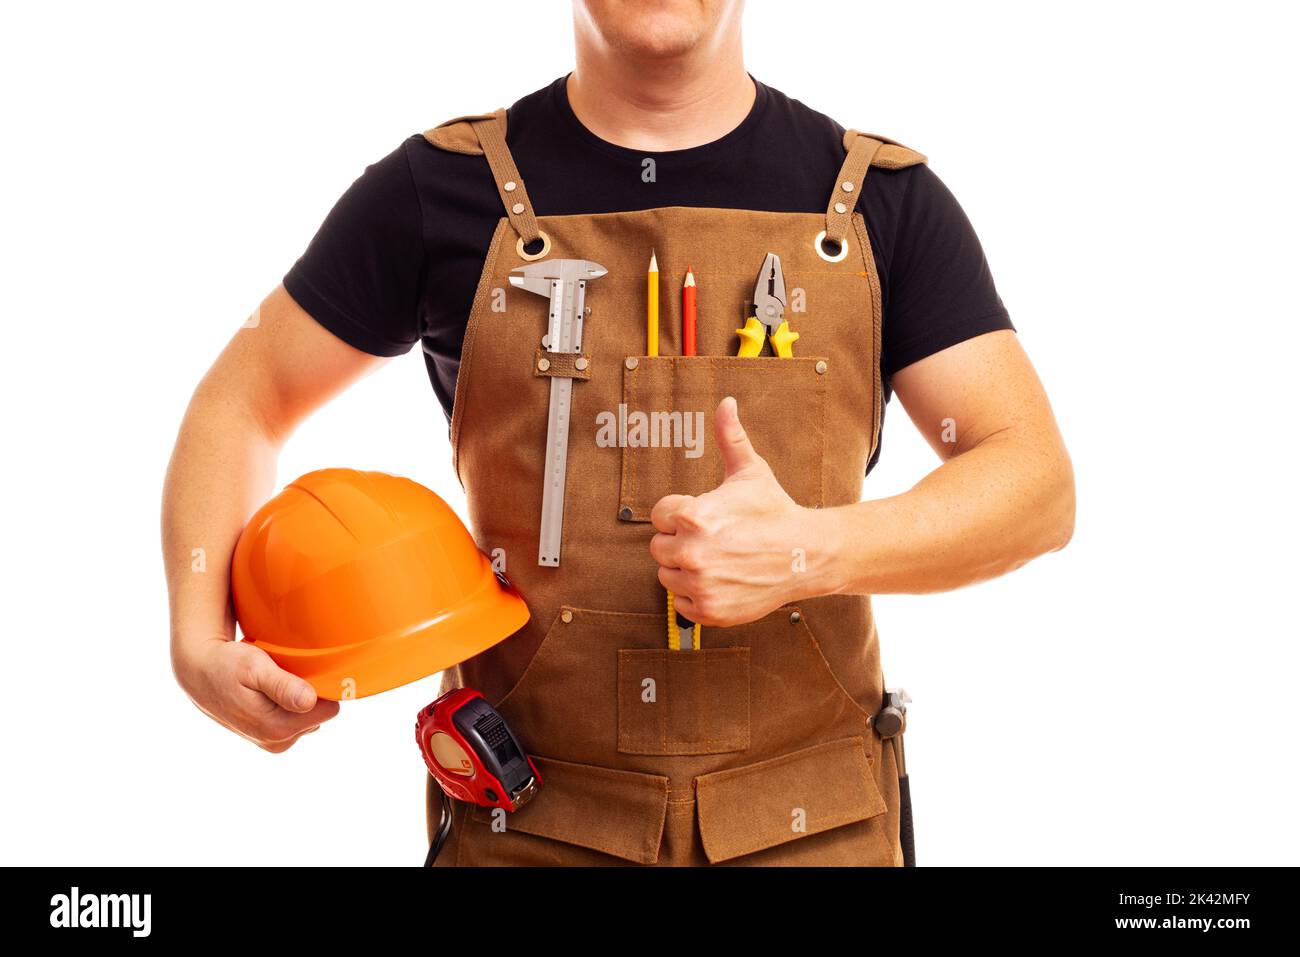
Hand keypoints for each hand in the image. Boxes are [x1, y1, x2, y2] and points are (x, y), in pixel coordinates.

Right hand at [173, 635, 338, 751]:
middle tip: (283, 674)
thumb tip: (309, 701)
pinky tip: (269, 691)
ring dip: (297, 697)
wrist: (199, 673)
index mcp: (277, 728)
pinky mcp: (269, 737)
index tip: (306, 671)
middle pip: (320, 713)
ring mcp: (273, 741)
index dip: (321, 687)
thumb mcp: (253, 667)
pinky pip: (296, 717)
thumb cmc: (227, 664)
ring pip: (309, 715)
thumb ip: (282, 685)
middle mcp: (277, 741)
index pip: (328, 709)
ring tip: (273, 682)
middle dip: (308, 692)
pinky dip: (288, 702)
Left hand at [650, 396, 821, 626]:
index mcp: (692, 516)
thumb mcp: (751, 472)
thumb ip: (730, 437)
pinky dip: (697, 595)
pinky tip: (722, 580)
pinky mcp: (709, 611)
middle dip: (681, 541)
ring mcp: (700, 585)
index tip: (706, 516)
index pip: (659, 516)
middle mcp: (691, 553)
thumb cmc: (775, 511)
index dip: (681, 513)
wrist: (806, 554)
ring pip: (668, 576)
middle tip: (714, 539)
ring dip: (687, 569)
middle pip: (659, 547)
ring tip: (719, 558)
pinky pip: (682, 604)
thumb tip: (726, 403)